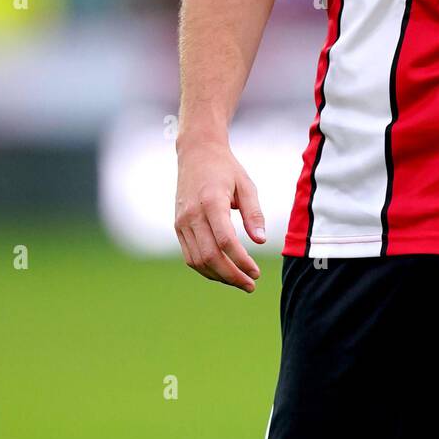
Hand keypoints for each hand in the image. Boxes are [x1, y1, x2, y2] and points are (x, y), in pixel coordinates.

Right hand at [174, 138, 266, 291]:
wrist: (196, 154)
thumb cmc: (226, 169)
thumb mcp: (246, 185)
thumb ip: (254, 213)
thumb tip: (260, 241)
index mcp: (211, 202)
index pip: (225, 241)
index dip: (240, 261)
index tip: (256, 273)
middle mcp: (192, 215)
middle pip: (209, 256)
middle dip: (231, 275)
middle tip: (250, 284)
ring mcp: (181, 222)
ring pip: (197, 261)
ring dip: (218, 276)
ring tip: (240, 282)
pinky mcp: (178, 227)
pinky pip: (190, 255)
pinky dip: (206, 269)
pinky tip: (223, 272)